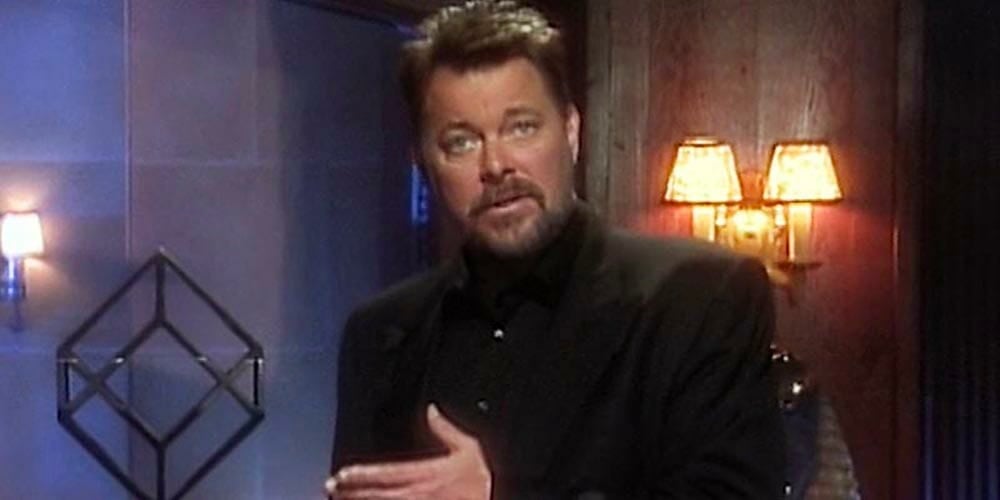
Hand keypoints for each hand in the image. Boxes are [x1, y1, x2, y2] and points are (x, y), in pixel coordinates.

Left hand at [326, 404, 491, 499]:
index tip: (342, 474)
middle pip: (376, 494)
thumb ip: (447, 431)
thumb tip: (432, 410)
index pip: (386, 474)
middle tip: (330, 488)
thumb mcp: (470, 450)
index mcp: (426, 473)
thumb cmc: (478, 484)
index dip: (361, 474)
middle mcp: (417, 494)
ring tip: (337, 499)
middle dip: (351, 491)